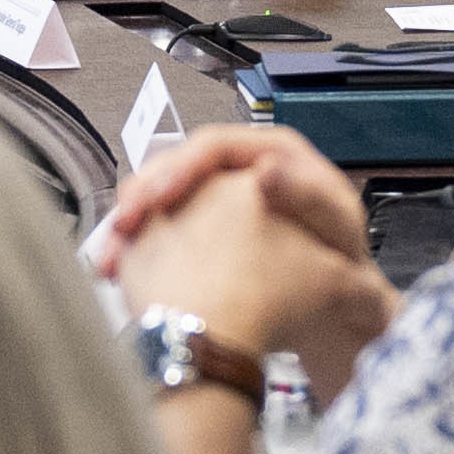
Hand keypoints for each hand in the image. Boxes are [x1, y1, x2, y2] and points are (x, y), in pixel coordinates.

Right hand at [89, 122, 369, 275]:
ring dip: (127, 225)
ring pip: (154, 198)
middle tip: (123, 225)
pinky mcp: (192, 231)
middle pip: (174, 167)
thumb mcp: (336, 231)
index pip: (214, 146)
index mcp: (270, 153)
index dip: (181, 166)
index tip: (157, 196)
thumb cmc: (342, 261)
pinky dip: (129, 249)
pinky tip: (113, 270)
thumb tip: (266, 168)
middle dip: (142, 194)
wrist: (330, 307)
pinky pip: (150, 230)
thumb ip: (309, 198)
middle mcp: (236, 170)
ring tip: (110, 256)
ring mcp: (211, 200)